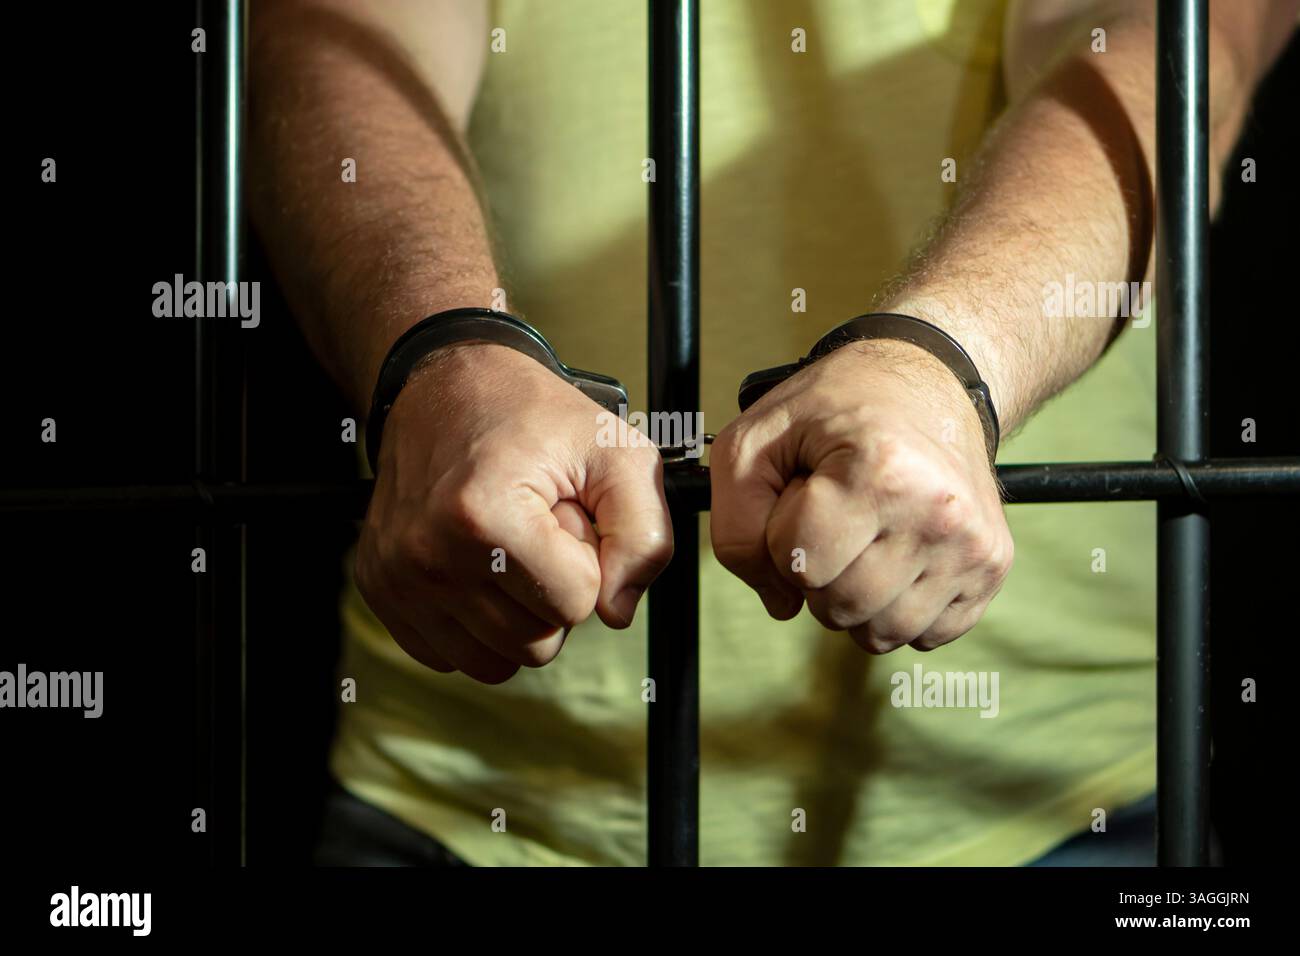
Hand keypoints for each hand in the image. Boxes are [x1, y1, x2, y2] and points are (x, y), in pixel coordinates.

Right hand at [357, 342, 672, 682]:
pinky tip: (478, 567)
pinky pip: (451, 657)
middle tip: (538, 529)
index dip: (587, 562)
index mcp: (483, 514)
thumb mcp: (616, 451)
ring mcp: (397, 579)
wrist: (444, 385)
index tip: (564, 515)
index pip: (577, 603)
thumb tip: (618, 612)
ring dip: (517, 614)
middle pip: (537, 643)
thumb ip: (645, 535)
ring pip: (496, 662)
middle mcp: (428, 554)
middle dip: (553, 592)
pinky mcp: (380, 591)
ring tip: (509, 548)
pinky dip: (476, 625)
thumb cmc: (533, 416)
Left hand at [710, 338, 1012, 652]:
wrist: (927, 380)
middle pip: (838, 607)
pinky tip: (897, 556)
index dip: (782, 534)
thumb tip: (780, 605)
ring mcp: (973, 544)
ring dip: (855, 599)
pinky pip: (926, 636)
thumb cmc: (834, 409)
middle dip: (815, 574)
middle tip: (833, 517)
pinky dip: (898, 608)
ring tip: (863, 538)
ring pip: (881, 633)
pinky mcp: (993, 566)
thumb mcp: (753, 442)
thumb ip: (735, 526)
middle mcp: (937, 511)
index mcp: (878, 471)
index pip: (796, 564)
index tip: (805, 493)